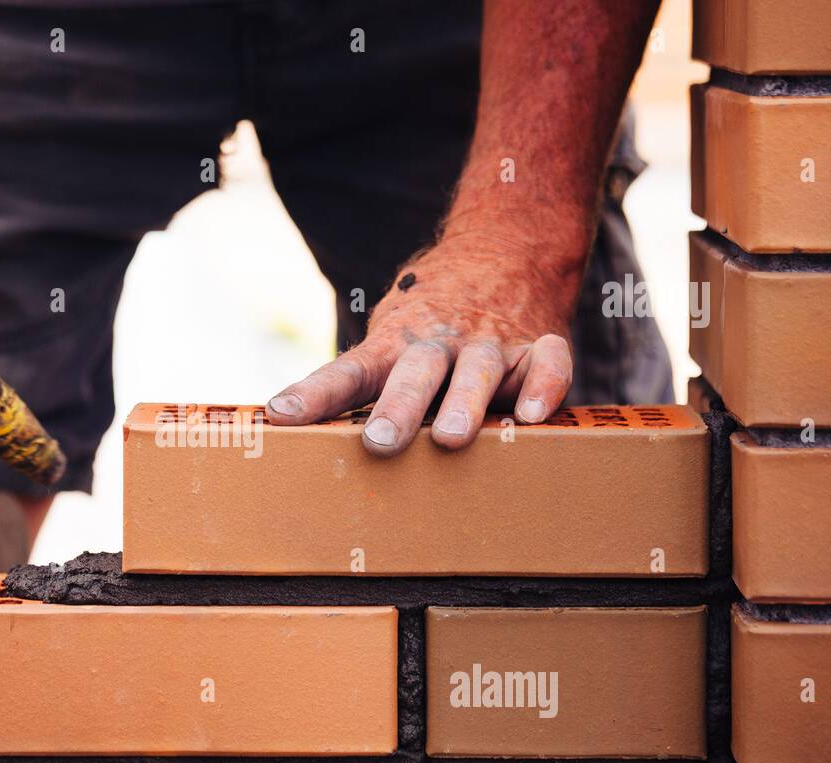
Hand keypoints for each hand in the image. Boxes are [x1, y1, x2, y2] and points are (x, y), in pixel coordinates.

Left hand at [266, 235, 580, 453]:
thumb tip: (304, 432)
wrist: (504, 251)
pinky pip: (548, 361)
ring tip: (450, 440)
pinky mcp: (538, 344)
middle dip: (397, 408)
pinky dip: (544, 385)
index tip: (281, 414)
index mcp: (395, 344)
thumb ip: (364, 383)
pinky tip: (532, 416)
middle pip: (415, 372)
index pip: (348, 371)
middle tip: (377, 442)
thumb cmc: (431, 321)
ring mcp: (490, 342)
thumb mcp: (391, 339)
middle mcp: (440, 341)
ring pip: (477, 370)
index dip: (315, 393)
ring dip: (463, 403)